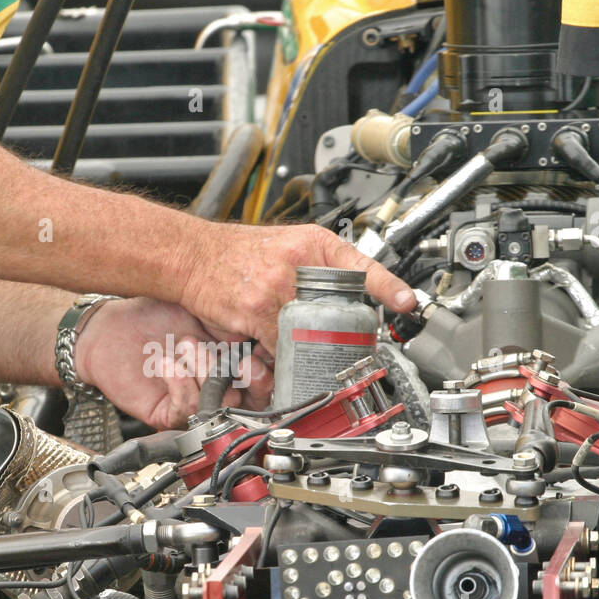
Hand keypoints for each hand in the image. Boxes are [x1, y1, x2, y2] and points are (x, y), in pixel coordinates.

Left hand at [76, 297, 272, 429]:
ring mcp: (196, 402)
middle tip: (236, 361)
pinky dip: (181, 384)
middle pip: (254, 401)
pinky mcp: (169, 414)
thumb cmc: (155, 314)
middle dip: (250, 379)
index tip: (260, 355)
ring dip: (206, 373)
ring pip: (222, 405)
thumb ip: (237, 323)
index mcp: (234, 362)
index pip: (266, 377)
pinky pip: (188, 410)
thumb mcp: (205, 309)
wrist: (111, 328)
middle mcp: (219, 387)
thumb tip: (271, 332)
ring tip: (185, 346)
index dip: (268, 370)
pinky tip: (166, 364)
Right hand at [178, 223, 414, 350]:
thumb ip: (315, 268)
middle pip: (335, 310)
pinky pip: (277, 345)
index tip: (408, 303)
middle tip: (344, 347)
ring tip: (297, 348)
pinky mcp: (255, 312)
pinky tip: (267, 346)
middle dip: (340, 335)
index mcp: (312, 245)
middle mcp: (298, 264)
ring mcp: (277, 288)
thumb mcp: (286, 246)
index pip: (361, 265)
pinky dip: (276, 353)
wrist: (191, 256)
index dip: (387, 287)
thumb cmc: (238, 254)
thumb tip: (344, 298)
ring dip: (303, 348)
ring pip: (306, 334)